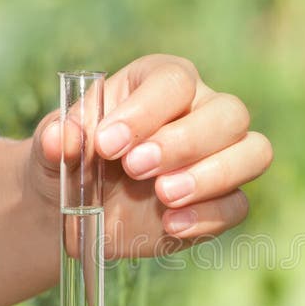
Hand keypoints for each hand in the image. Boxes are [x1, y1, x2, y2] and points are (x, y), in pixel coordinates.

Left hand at [27, 54, 272, 257]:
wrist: (72, 208)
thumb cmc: (70, 161)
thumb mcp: (50, 148)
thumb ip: (56, 140)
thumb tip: (62, 139)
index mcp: (160, 83)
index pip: (175, 81)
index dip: (146, 111)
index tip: (107, 145)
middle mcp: (201, 111)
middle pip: (229, 113)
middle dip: (184, 142)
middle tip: (135, 169)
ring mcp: (220, 157)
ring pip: (254, 152)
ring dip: (213, 175)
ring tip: (164, 196)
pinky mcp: (222, 201)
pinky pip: (238, 205)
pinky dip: (208, 216)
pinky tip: (170, 224)